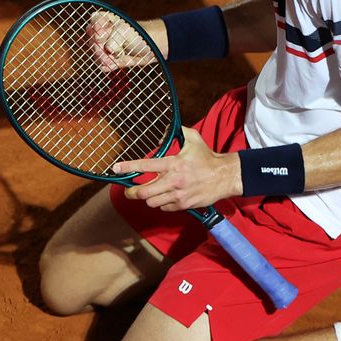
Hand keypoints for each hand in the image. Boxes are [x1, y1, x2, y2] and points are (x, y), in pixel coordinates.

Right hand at [86, 12, 158, 71]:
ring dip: (106, 59)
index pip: (94, 21)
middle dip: (101, 48)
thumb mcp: (125, 32)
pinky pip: (102, 65)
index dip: (97, 30)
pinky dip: (110, 65)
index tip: (103, 36)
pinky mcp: (110, 58)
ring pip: (96, 55)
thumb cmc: (141, 35)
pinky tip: (118, 62)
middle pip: (92, 41)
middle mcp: (103, 32)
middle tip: (112, 50)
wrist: (154, 48)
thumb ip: (112, 39)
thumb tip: (107, 51)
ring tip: (119, 56)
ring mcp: (105, 46)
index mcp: (106, 19)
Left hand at [114, 127, 240, 211]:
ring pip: (152, 202)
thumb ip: (177, 132)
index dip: (128, 167)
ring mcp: (178, 195)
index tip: (116, 169)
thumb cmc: (208, 157)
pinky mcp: (184, 205)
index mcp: (173, 163)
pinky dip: (161, 203)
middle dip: (131, 193)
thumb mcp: (193, 139)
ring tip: (149, 193)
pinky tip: (166, 196)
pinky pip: (164, 207)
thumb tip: (164, 133)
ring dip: (148, 198)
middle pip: (143, 192)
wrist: (225, 176)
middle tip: (129, 191)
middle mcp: (173, 181)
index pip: (145, 165)